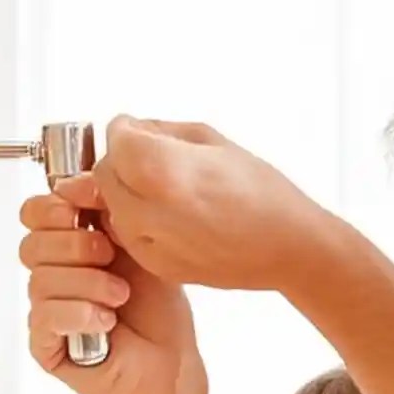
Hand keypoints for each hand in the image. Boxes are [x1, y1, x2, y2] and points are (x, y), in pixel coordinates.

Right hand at [19, 175, 204, 393]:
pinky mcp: (47, 346)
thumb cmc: (158, 306)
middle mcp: (55, 276)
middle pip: (32, 245)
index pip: (33, 214)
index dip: (50, 208)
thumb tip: (74, 184)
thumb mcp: (140, 244)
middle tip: (110, 255)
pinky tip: (107, 320)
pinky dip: (81, 313)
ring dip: (88, 283)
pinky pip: (45, 318)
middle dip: (75, 246)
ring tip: (120, 295)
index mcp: (72, 245)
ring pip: (41, 281)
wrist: (172, 358)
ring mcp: (47, 310)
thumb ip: (108, 210)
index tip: (78, 210)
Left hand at [93, 115, 348, 292]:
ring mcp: (148, 242)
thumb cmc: (262, 192)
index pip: (116, 139)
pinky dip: (139, 220)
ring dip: (127, 191)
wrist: (289, 247)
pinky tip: (174, 215)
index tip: (136, 128)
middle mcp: (148, 209)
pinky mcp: (155, 265)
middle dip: (122, 159)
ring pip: (111, 205)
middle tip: (152, 156)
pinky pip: (127, 233)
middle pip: (104, 173)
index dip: (125, 128)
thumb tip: (132, 129)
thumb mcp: (215, 141)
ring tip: (166, 188)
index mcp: (162, 170)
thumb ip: (164, 131)